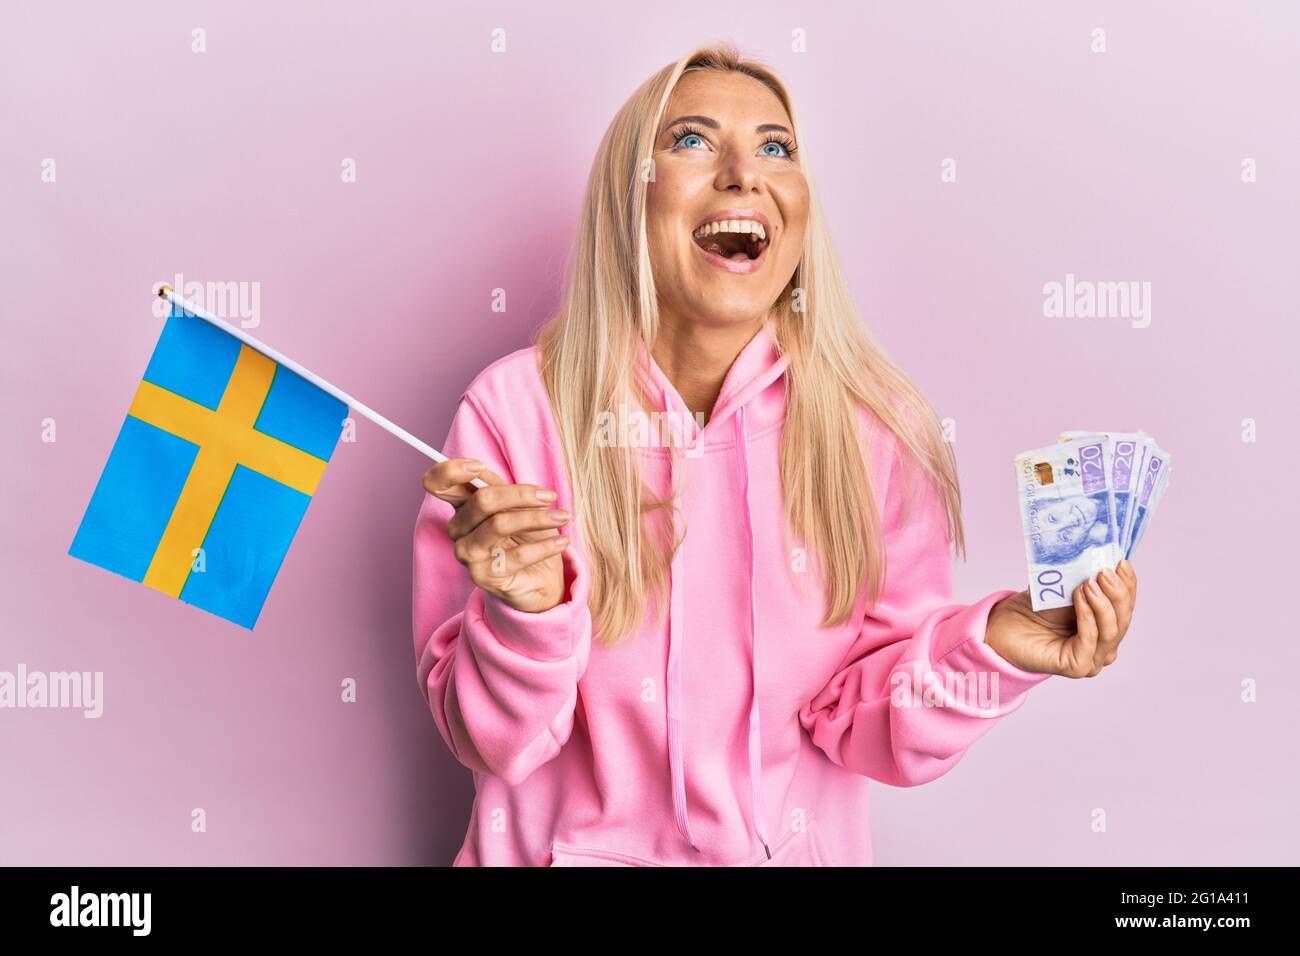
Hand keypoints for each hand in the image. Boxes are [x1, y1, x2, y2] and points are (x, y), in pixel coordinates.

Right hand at [421, 457, 569, 613]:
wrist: (539, 578)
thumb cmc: (526, 536)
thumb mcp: (515, 506)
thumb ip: (498, 487)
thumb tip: (482, 470)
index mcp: (462, 506)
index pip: (436, 484)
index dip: (451, 470)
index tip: (479, 466)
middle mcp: (458, 530)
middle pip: (480, 500)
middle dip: (520, 494)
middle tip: (550, 496)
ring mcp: (468, 555)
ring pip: (498, 524)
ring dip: (537, 518)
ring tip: (562, 517)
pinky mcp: (484, 577)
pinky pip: (517, 555)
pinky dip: (545, 546)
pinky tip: (562, 542)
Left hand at [983, 560, 1138, 677]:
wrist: (1005, 626)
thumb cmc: (1036, 608)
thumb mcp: (1066, 588)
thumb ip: (1087, 577)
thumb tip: (1105, 556)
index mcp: (1107, 626)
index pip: (1126, 605)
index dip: (1128, 584)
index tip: (1122, 562)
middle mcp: (1105, 645)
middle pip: (1122, 619)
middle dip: (1117, 593)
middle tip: (1105, 571)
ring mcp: (1094, 658)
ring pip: (1110, 631)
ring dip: (1102, 604)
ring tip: (1090, 582)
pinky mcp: (1078, 666)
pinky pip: (1090, 640)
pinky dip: (1087, 616)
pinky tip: (1080, 596)